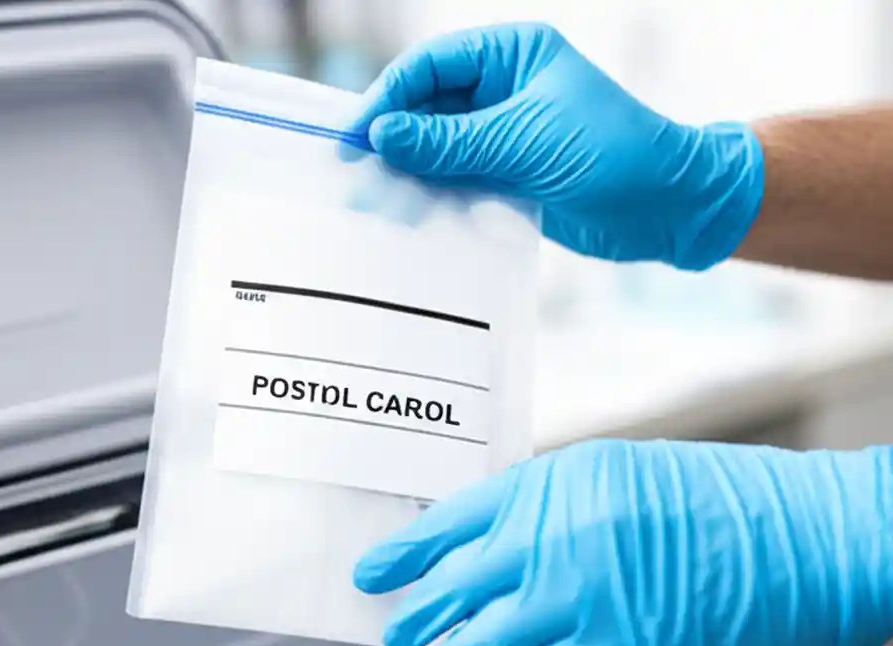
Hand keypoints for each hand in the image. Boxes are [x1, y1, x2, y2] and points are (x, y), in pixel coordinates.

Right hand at [349, 23, 762, 270]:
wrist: (671, 209)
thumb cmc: (614, 155)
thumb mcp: (524, 142)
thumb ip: (448, 141)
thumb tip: (381, 135)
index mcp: (512, 55)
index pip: (432, 65)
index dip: (389, 96)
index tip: (356, 134)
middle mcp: (503, 88)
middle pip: (426, 104)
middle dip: (392, 136)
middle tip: (353, 170)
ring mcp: (502, 133)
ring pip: (435, 145)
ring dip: (406, 170)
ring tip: (373, 198)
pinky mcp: (505, 174)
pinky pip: (453, 178)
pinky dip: (429, 193)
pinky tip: (406, 212)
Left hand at [353, 439, 892, 645]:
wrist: (803, 539)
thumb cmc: (721, 501)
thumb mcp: (618, 477)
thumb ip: (550, 507)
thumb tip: (500, 541)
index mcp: (552, 486)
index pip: (450, 523)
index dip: (405, 553)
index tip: (377, 571)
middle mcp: (553, 540)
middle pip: (456, 585)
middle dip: (420, 612)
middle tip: (400, 628)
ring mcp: (579, 600)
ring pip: (486, 639)